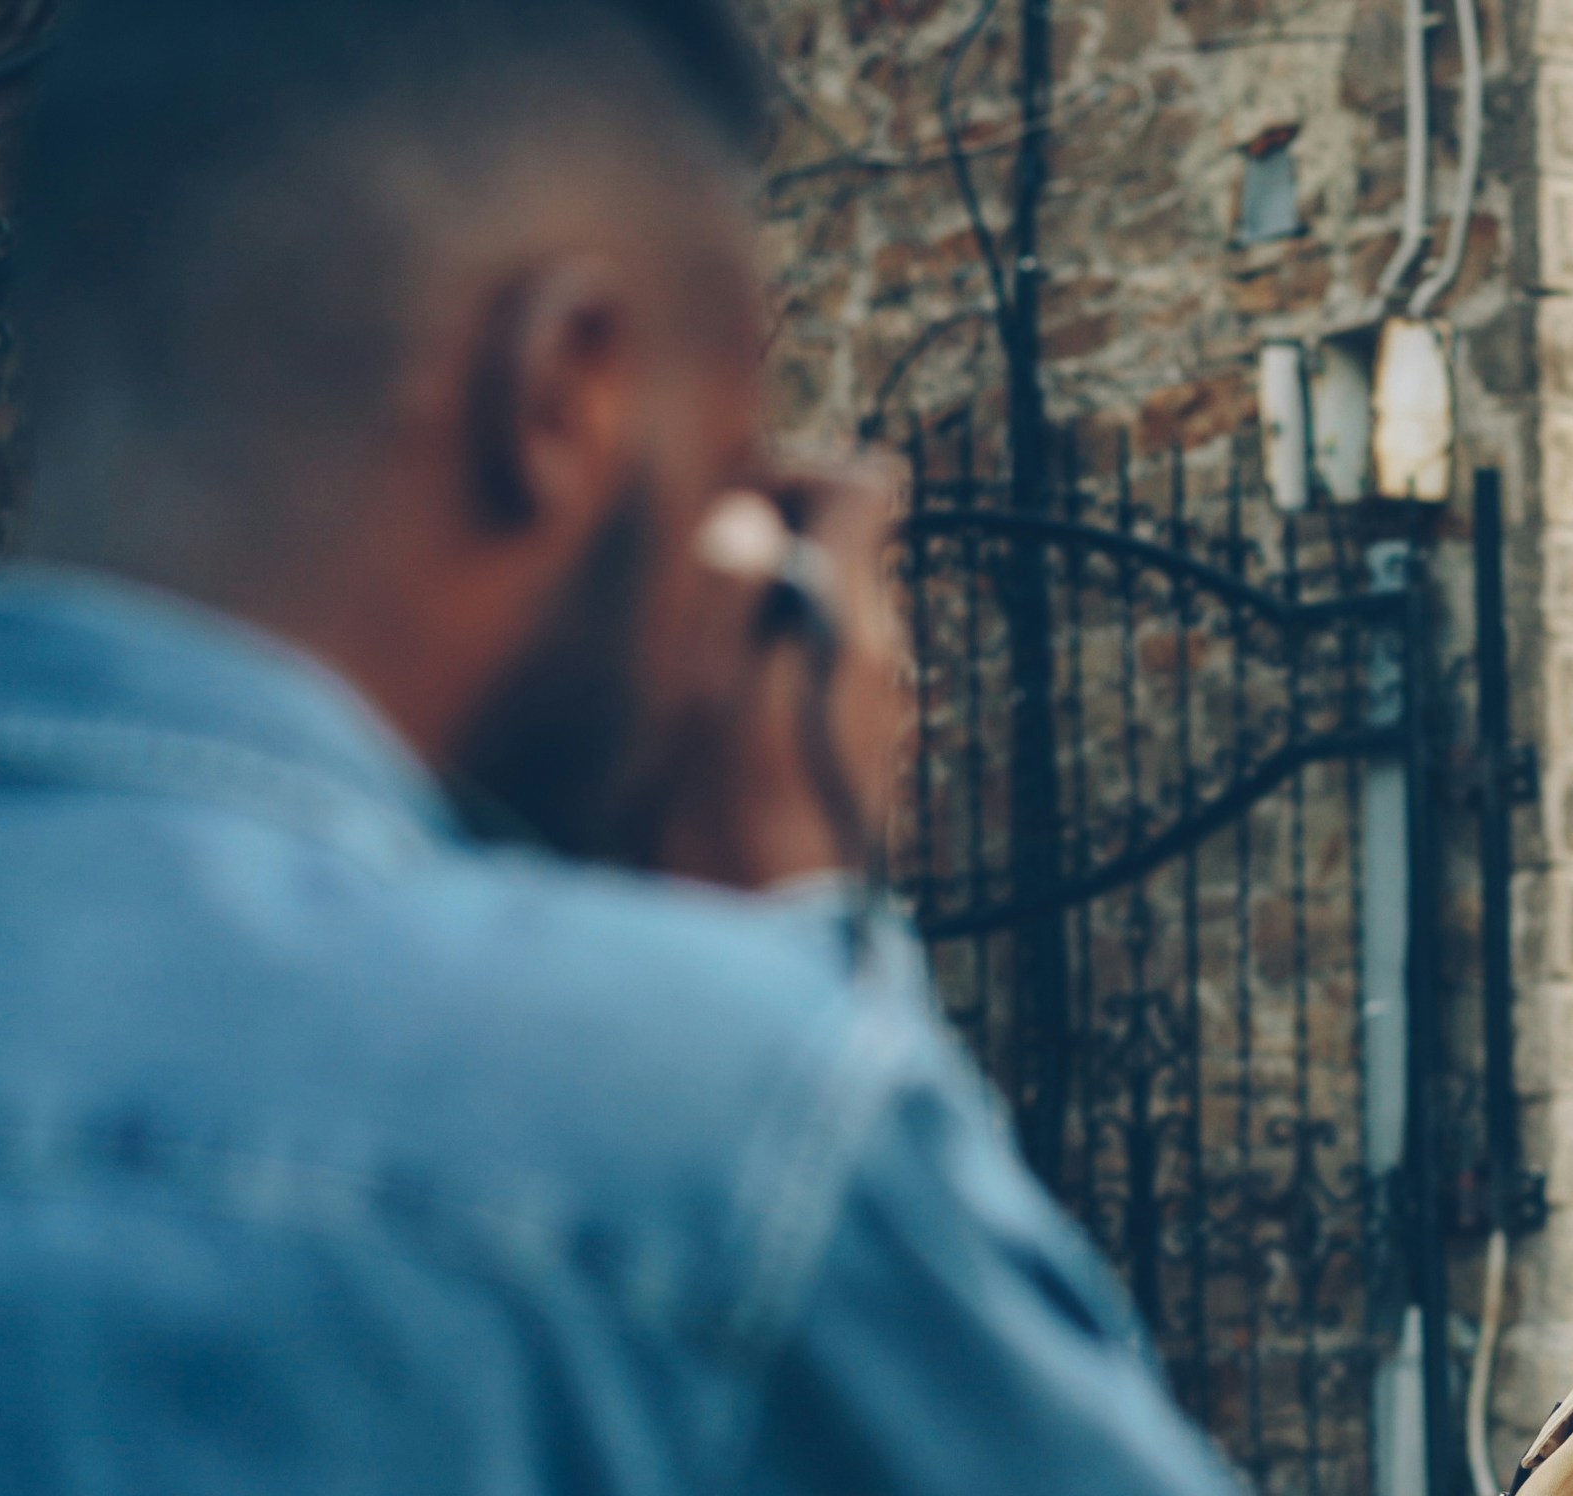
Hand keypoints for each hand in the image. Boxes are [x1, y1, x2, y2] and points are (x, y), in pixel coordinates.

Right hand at [648, 453, 912, 889]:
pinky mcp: (866, 750)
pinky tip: (721, 719)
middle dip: (770, 540)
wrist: (772, 945)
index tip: (726, 510)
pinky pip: (823, 668)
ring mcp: (881, 704)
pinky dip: (775, 663)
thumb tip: (751, 510)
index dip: (794, 473)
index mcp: (850, 620)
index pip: (865, 485)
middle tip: (689, 589)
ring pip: (828, 607)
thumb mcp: (702, 691)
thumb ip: (732, 589)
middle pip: (845, 542)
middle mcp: (883, 652)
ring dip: (764, 608)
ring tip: (692, 661)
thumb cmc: (715, 818)